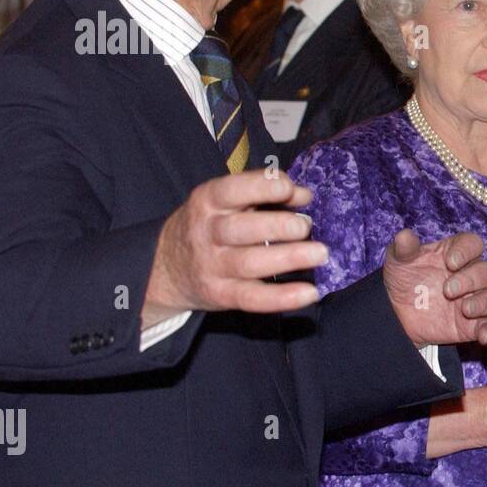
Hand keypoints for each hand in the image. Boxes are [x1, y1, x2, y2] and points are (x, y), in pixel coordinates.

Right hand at [142, 169, 322, 324]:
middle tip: (306, 225)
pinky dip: (284, 298)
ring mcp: (213, 267)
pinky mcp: (222, 295)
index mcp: (207, 202)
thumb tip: (304, 196)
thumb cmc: (209, 226)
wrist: (166, 268)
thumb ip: (263, 194)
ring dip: (289, 258)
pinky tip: (311, 292)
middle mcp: (207, 233)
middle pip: (241, 230)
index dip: (262, 187)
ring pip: (250, 263)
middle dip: (278, 226)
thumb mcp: (226, 202)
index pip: (232, 190)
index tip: (289, 188)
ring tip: (320, 253)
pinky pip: (254, 299)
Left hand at [382, 229, 486, 347]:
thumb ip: (404, 248)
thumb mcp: (398, 261)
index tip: (450, 262)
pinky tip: (482, 336)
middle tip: (447, 290)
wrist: (397, 314)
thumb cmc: (403, 280)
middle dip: (470, 280)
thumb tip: (405, 235)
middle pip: (486, 271)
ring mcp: (474, 300)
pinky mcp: (474, 325)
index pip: (473, 244)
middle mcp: (469, 276)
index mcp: (455, 254)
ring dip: (484, 303)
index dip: (466, 251)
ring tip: (464, 309)